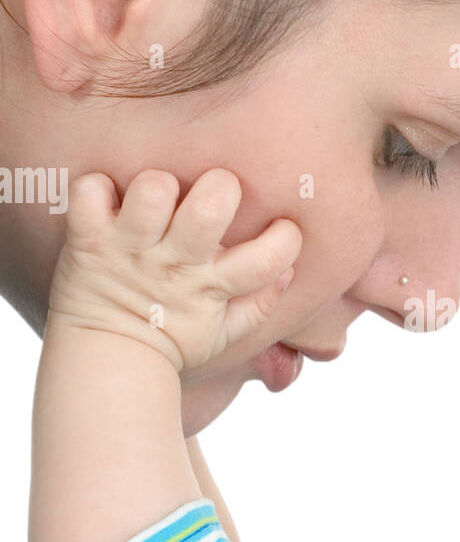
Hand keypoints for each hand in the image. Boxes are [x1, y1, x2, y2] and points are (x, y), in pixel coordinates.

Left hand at [47, 169, 302, 372]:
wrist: (106, 356)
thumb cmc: (170, 336)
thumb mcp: (223, 334)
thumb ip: (260, 304)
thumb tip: (288, 270)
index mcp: (210, 286)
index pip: (267, 260)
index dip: (285, 238)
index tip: (281, 229)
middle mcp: (172, 263)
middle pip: (208, 208)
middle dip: (220, 187)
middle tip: (212, 196)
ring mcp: (129, 248)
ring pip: (152, 191)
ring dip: (159, 184)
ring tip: (159, 197)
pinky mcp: (89, 238)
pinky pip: (89, 193)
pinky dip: (95, 188)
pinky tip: (108, 200)